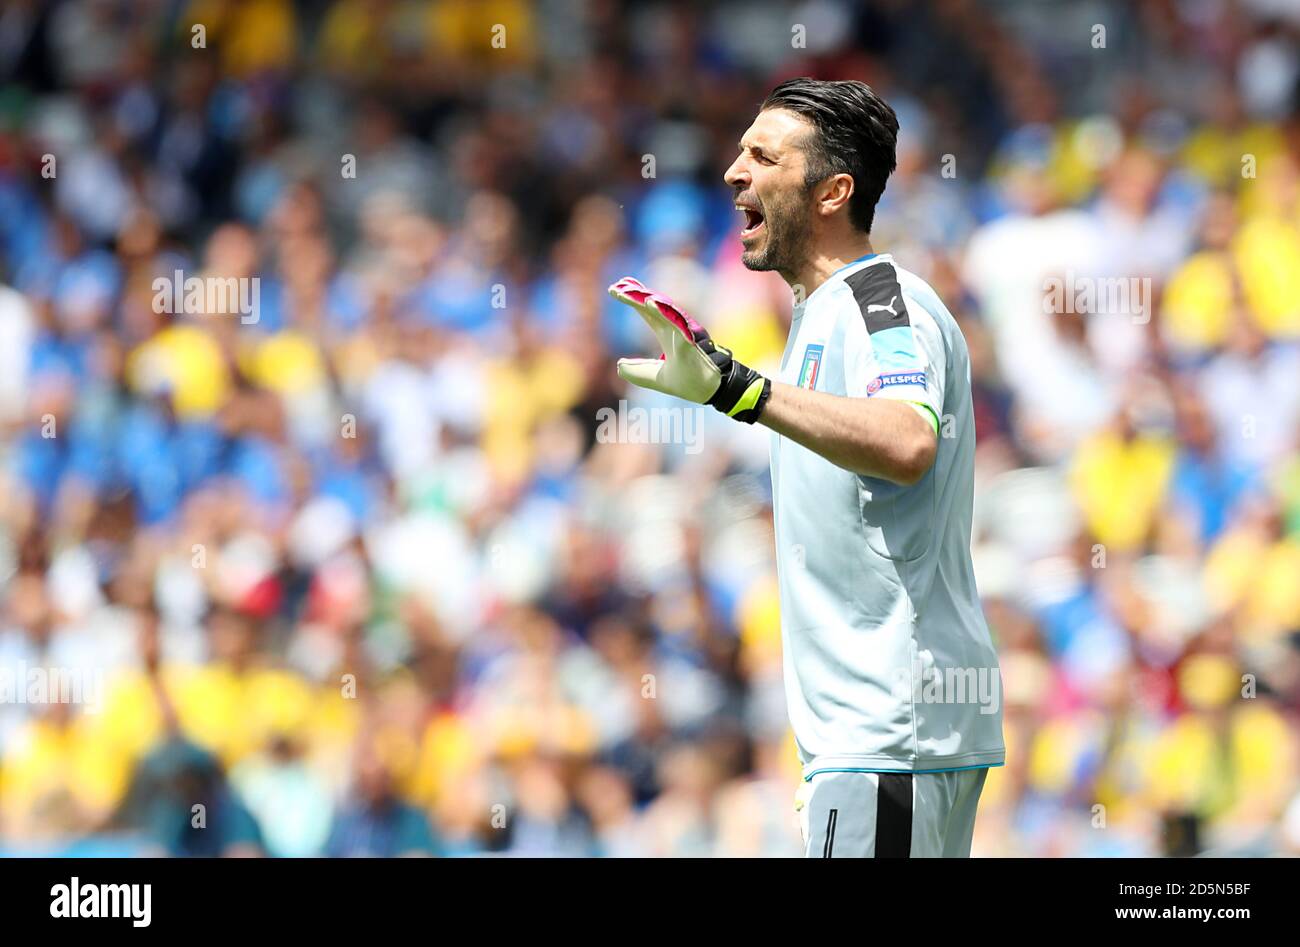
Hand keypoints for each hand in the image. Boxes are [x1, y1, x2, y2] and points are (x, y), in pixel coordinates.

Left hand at [608, 276, 770, 422]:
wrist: (712, 392)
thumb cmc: (691, 382)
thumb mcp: (658, 378)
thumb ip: (639, 372)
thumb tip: (618, 365)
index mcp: (667, 334)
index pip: (647, 312)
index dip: (632, 300)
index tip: (614, 289)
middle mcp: (675, 329)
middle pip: (652, 306)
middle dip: (635, 294)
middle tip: (617, 285)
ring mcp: (683, 332)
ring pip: (662, 310)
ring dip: (645, 299)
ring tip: (627, 290)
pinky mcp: (690, 340)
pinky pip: (676, 322)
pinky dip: (664, 311)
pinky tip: (650, 302)